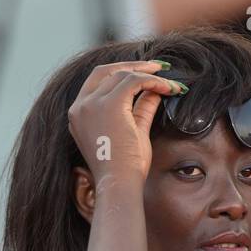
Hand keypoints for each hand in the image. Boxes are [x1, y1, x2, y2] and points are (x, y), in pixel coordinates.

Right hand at [67, 59, 186, 186]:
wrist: (120, 184)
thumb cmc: (125, 169)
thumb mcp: (133, 132)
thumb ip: (141, 108)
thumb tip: (155, 90)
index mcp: (80, 114)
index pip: (98, 82)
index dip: (121, 72)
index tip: (145, 73)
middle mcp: (80, 106)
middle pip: (106, 71)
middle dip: (133, 66)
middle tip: (159, 68)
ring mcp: (92, 104)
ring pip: (121, 74)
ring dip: (148, 75)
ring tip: (170, 83)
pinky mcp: (109, 105)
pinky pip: (133, 81)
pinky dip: (153, 81)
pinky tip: (169, 88)